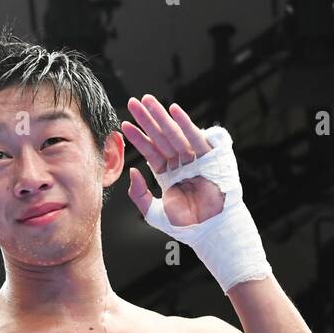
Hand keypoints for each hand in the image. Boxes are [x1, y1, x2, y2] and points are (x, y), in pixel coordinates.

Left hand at [121, 94, 223, 225]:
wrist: (209, 232)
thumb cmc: (186, 226)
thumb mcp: (153, 213)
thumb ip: (139, 195)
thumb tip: (132, 172)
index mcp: (169, 174)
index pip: (151, 152)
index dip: (137, 139)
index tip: (124, 125)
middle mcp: (181, 164)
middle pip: (160, 138)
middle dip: (147, 120)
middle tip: (133, 102)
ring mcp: (195, 159)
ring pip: (174, 134)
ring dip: (161, 117)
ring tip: (147, 101)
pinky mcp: (210, 158)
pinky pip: (195, 137)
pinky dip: (185, 123)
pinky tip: (173, 109)